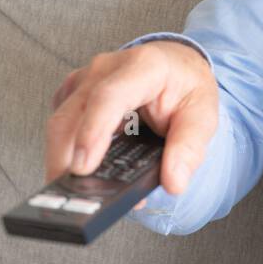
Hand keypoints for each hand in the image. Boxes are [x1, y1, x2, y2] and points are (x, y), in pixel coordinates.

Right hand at [46, 40, 218, 210]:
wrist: (176, 65)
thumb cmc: (186, 87)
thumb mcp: (203, 114)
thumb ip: (190, 147)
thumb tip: (174, 182)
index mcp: (143, 66)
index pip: (108, 98)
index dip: (91, 132)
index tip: (83, 168)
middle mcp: (106, 68)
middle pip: (71, 115)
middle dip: (65, 160)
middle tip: (76, 197)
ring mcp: (85, 79)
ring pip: (59, 124)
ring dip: (64, 162)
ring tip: (82, 194)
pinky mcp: (73, 93)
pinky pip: (60, 126)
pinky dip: (67, 153)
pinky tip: (84, 173)